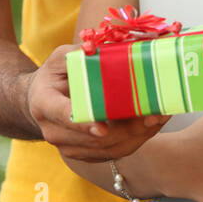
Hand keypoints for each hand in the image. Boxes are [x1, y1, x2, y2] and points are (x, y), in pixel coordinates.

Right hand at [26, 44, 169, 161]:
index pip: (63, 116)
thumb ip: (80, 53)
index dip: (84, 124)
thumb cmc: (54, 76)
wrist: (42, 101)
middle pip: (94, 138)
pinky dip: (136, 140)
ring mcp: (70, 147)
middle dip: (126, 128)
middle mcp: (54, 131)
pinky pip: (114, 152)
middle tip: (152, 115)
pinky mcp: (86, 155)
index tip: (103, 128)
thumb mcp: (60, 58)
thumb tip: (107, 46)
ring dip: (137, 135)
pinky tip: (152, 125)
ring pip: (109, 148)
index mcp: (45, 104)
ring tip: (159, 117)